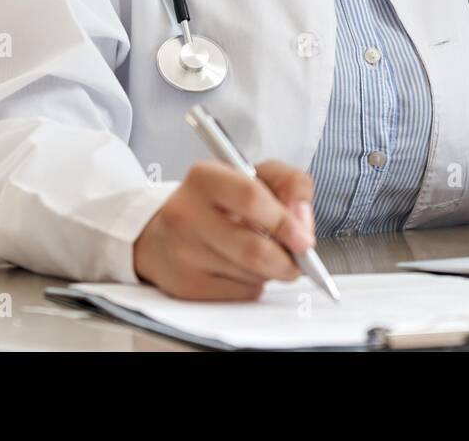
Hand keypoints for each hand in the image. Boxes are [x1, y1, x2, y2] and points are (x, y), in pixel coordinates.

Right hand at [133, 159, 314, 299]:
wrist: (163, 233)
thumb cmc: (220, 202)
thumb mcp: (257, 175)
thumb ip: (291, 185)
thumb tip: (303, 224)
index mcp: (205, 177)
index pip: (251, 199)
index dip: (285, 222)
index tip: (305, 240)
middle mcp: (186, 213)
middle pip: (253, 249)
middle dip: (286, 261)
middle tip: (298, 261)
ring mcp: (182, 251)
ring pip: (251, 275)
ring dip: (270, 271)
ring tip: (262, 255)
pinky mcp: (184, 284)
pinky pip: (239, 293)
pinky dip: (253, 285)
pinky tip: (242, 269)